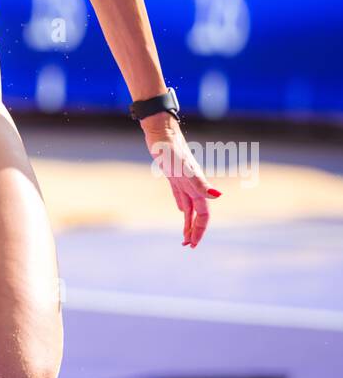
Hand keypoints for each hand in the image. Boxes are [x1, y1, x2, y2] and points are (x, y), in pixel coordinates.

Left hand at [141, 115, 220, 247]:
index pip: (204, 214)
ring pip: (190, 206)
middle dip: (195, 230)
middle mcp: (193, 185)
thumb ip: (200, 183)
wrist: (160, 131)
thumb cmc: (171, 148)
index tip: (192, 244)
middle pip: (198, 213)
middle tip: (188, 246)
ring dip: (188, 221)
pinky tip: (180, 210)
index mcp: (197, 186)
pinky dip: (182, 205)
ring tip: (184, 237)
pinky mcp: (173, 175)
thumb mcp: (184, 168)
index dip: (200, 230)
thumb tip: (217, 196)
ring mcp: (183, 180)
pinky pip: (181, 195)